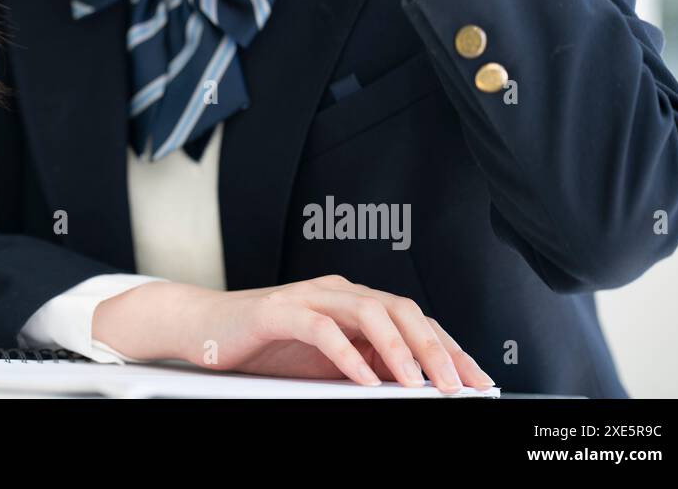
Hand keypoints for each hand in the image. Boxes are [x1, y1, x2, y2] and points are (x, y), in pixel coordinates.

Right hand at [94, 275, 495, 392]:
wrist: (201, 326)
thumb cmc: (262, 345)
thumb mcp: (325, 361)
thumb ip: (365, 363)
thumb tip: (415, 385)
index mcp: (351, 300)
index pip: (413, 318)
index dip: (448, 346)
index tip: (476, 379)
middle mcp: (334, 291)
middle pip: (400, 309)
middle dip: (435, 349)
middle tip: (457, 386)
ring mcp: (306, 297)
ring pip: (368, 312)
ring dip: (399, 350)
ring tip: (417, 384)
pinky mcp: (277, 311)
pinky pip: (321, 328)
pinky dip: (347, 354)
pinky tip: (365, 379)